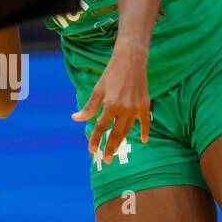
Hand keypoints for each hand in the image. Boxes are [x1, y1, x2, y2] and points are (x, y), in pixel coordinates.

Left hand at [72, 49, 151, 163]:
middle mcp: (124, 109)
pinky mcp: (145, 106)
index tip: (91, 150)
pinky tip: (143, 141)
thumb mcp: (98, 89)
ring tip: (116, 150)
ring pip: (128, 129)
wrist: (131, 61)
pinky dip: (144, 131)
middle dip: (110, 147)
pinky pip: (145, 123)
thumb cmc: (111, 74)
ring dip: (122, 141)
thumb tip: (75, 118)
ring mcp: (136, 108)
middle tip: (106, 160)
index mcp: (110, 105)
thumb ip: (89, 107)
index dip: (95, 139)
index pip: (100, 127)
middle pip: (116, 133)